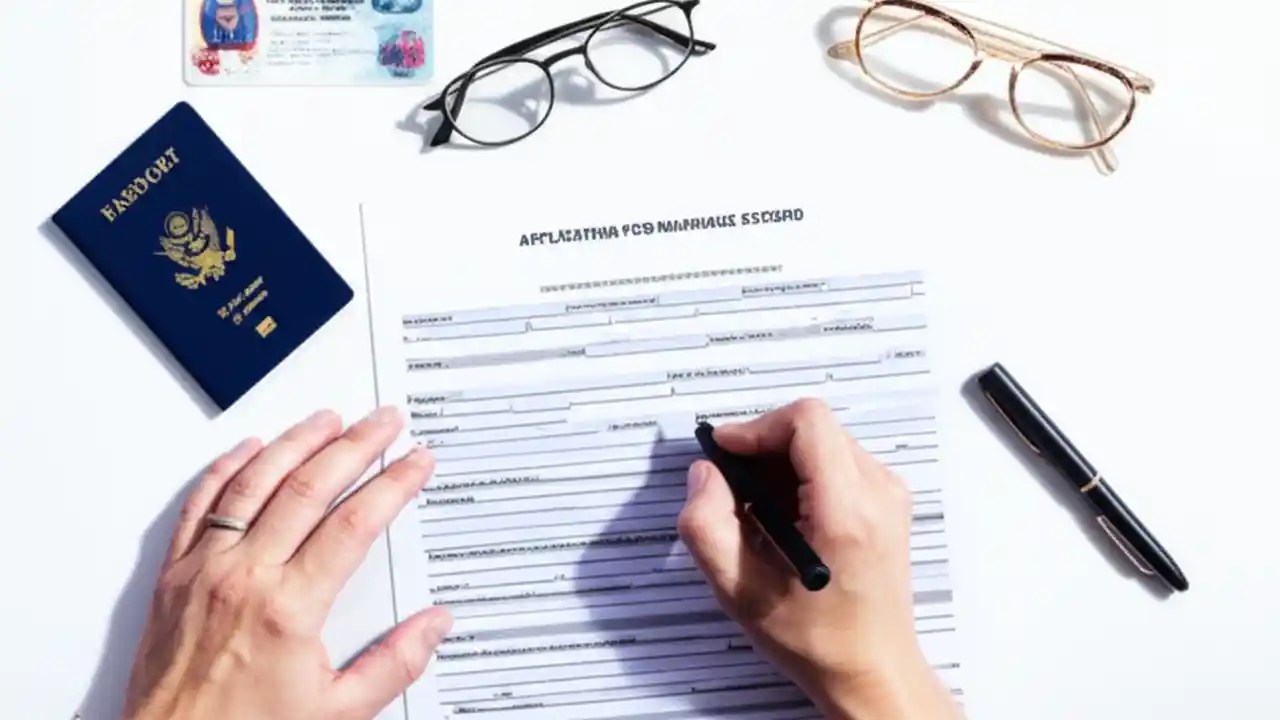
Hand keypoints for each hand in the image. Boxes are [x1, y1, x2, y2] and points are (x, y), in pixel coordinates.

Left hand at [123, 407, 450, 719]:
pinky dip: (226, 470)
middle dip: (355, 445)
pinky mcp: (173, 578)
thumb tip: (433, 626)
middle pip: (309, 487)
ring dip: (295, 442)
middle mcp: (244, 577)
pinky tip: (247, 450)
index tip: (415, 463)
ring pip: (254, 483)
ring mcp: (204, 572)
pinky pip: (199, 506)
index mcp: (289, 608)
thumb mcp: (337, 713)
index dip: (392, 484)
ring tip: (326, 420)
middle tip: (383, 422)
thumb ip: (393, 664)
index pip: (354, 524)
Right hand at [678, 399, 962, 719]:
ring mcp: (889, 495)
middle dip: (765, 446)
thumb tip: (704, 474)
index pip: (806, 422)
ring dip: (783, 461)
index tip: (726, 453)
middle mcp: (878, 494)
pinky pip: (839, 459)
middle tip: (735, 488)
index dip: (756, 428)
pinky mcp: (889, 501)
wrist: (872, 669)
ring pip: (825, 439)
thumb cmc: (815, 639)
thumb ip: (707, 526)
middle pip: (813, 427)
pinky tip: (787, 516)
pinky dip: (804, 473)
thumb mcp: (739, 591)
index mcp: (845, 512)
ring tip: (760, 510)